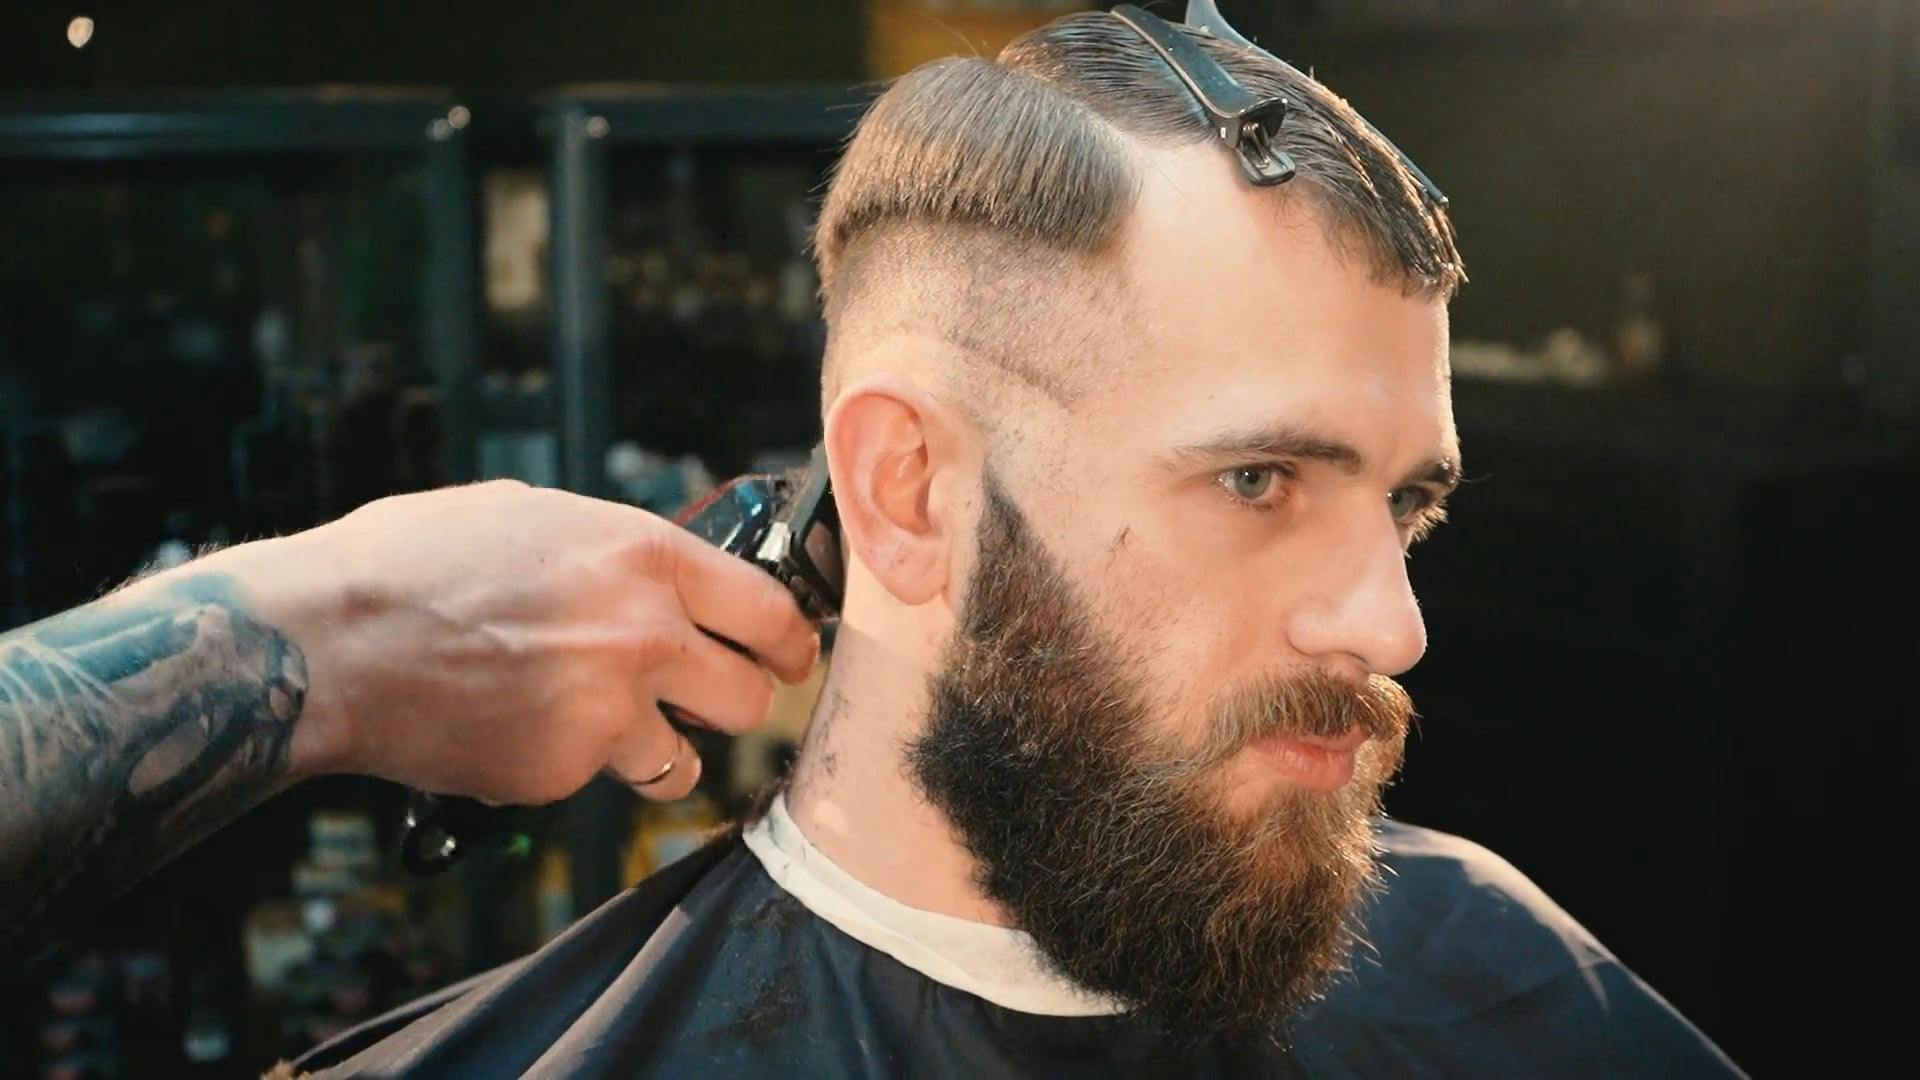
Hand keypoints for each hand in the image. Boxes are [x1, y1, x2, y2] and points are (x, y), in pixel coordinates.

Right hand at [217, 480, 820, 804]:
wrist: (326, 641)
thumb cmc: (413, 562)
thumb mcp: (532, 516)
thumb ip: (613, 551)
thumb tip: (659, 572)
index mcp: (643, 558)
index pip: (771, 611)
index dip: (791, 640)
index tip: (791, 655)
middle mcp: (642, 636)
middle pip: (752, 697)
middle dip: (737, 700)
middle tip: (713, 698)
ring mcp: (604, 713)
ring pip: (685, 760)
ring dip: (663, 751)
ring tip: (612, 728)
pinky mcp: (560, 773)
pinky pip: (595, 779)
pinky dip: (570, 766)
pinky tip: (520, 729)